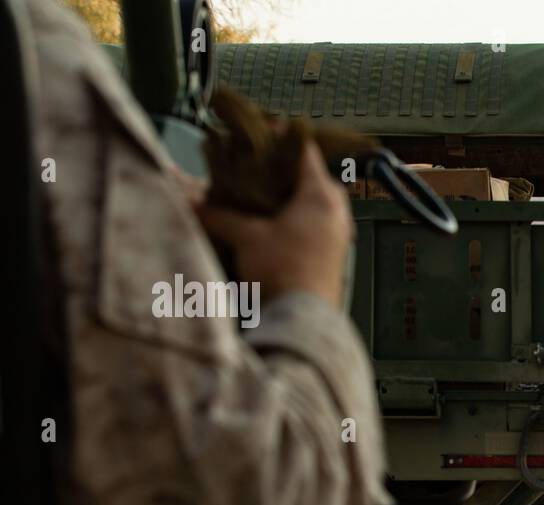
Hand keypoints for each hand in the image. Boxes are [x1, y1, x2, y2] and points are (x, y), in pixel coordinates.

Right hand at [196, 140, 353, 307]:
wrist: (304, 319)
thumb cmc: (282, 272)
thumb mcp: (246, 237)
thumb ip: (219, 215)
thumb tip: (194, 205)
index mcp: (322, 194)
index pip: (303, 149)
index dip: (277, 137)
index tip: (256, 134)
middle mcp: (337, 209)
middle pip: (307, 176)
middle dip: (279, 171)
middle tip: (252, 167)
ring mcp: (338, 233)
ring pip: (309, 201)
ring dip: (284, 197)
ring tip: (256, 196)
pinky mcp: (332, 253)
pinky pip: (312, 224)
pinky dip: (291, 218)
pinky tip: (269, 224)